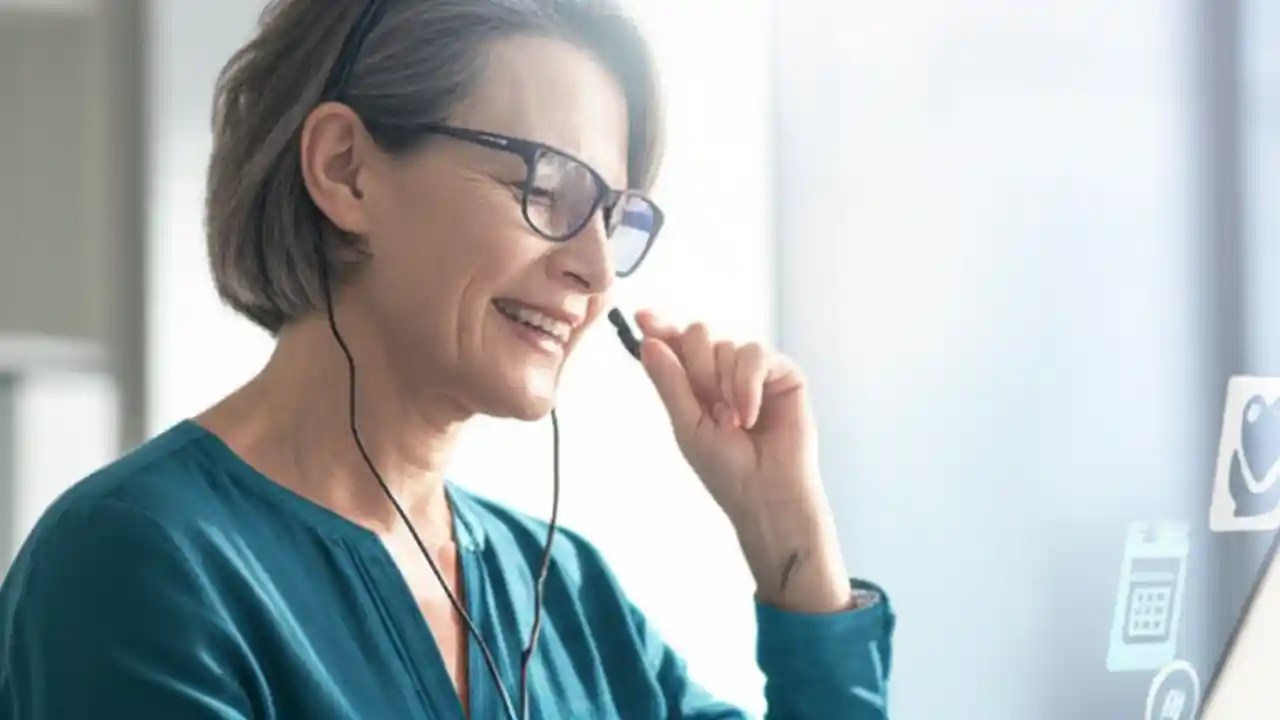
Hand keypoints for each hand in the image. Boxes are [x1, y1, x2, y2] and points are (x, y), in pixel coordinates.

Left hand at [635, 310, 852, 611]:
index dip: (659, 327)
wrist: (766, 493)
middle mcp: (722, 372)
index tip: (642, 316)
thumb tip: (648, 342)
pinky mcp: (781, 372)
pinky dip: (747, 385)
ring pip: (726, 345)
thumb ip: (670, 382)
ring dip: (724, 386)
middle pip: (696, 336)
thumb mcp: (687, 425)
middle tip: (710, 406)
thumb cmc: (726, 468)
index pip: (673, 345)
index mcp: (694, 384)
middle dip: (697, 368)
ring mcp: (752, 370)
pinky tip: (750, 414)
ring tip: (735, 422)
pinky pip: (755, 354)